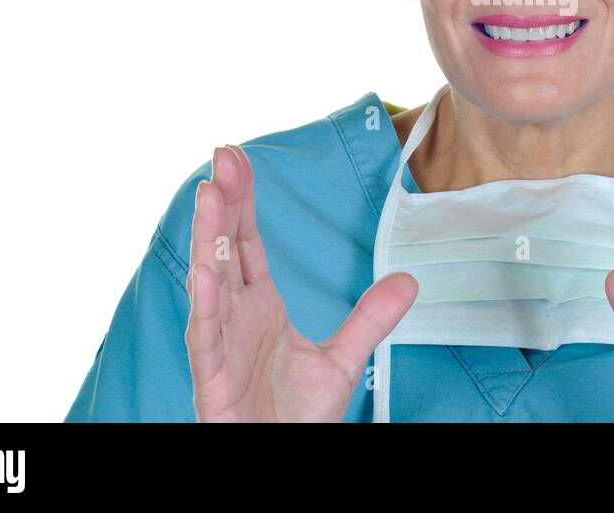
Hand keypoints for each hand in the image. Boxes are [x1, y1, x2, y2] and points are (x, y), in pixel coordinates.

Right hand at [185, 144, 417, 421]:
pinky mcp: (211, 376)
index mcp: (257, 307)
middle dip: (224, 201)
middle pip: (224, 247)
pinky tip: (206, 269)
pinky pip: (205, 333)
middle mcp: (233, 317)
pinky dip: (205, 301)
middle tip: (224, 155)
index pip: (245, 243)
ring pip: (209, 280)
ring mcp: (219, 343)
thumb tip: (408, 280)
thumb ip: (370, 319)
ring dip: (207, 236)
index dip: (242, 202)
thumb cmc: (293, 419)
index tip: (239, 159)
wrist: (279, 459)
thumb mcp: (341, 360)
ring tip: (210, 192)